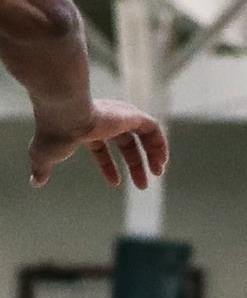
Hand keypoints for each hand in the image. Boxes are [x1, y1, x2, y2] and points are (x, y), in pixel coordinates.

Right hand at [29, 99, 167, 188]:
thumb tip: (34, 183)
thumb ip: (41, 168)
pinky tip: (161, 163)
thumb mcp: (44, 155)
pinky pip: (153, 129)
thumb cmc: (54, 132)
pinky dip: (159, 144)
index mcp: (85, 128)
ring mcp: (119, 116)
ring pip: (142, 136)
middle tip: (142, 185)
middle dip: (135, 165)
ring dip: (152, 156)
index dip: (108, 166)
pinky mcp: (131, 115)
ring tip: (156, 175)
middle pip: (126, 144)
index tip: (116, 182)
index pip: (101, 147)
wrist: (64, 111)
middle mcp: (104, 120)